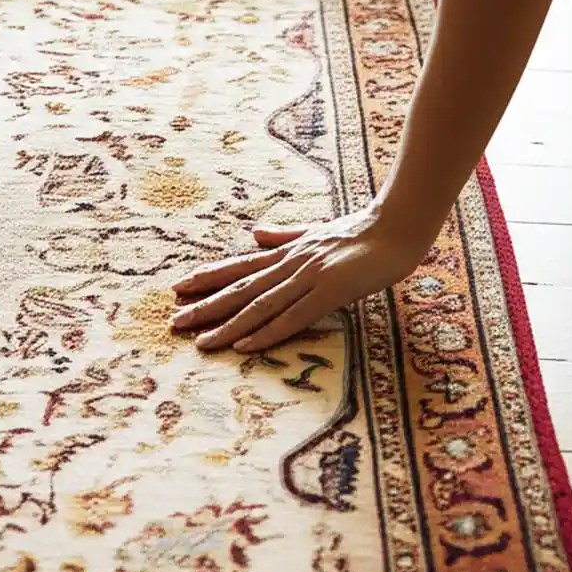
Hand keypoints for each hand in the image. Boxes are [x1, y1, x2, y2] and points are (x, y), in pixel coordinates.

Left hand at [171, 206, 433, 352]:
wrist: (397, 226)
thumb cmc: (363, 231)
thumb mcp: (317, 231)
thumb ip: (285, 235)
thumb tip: (253, 233)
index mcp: (288, 252)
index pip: (239, 267)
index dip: (208, 277)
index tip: (179, 288)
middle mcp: (291, 264)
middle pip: (240, 288)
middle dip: (206, 306)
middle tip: (175, 322)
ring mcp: (309, 277)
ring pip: (260, 305)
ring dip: (228, 325)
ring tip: (201, 342)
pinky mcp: (330, 291)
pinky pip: (293, 317)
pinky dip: (268, 332)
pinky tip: (245, 344)